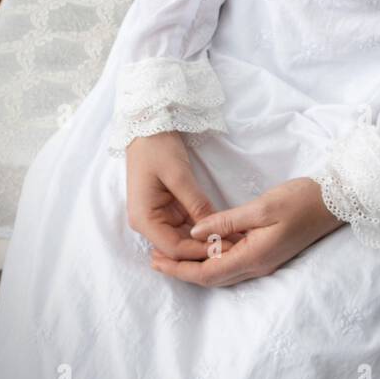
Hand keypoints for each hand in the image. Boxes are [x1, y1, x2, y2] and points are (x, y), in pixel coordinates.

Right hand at [126, 131, 243, 261]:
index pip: (174, 249)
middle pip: (178, 248)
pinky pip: (186, 225)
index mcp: (144, 219)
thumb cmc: (158, 149)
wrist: (146, 126)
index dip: (200, 252)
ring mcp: (157, 217)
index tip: (226, 248)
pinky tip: (222, 230)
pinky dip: (203, 229)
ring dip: (206, 241)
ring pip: (184, 238)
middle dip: (205, 249)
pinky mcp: (166, 209)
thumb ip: (197, 204)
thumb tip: (215, 231)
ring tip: (234, 240)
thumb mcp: (179, 176)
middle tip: (236, 247)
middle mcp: (148, 224)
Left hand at [149, 177, 345, 286]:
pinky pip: (233, 261)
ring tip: (170, 252)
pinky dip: (212, 256)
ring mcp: (263, 261)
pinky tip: (201, 244)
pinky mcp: (266, 252)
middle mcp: (256, 266)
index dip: (180, 270)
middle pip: (211, 277)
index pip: (207, 273)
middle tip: (154, 259)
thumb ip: (227, 220)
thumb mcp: (262, 206)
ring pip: (221, 271)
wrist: (333, 203)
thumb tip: (194, 232)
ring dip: (195, 265)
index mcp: (253, 257)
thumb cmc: (300, 200)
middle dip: (181, 271)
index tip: (156, 261)